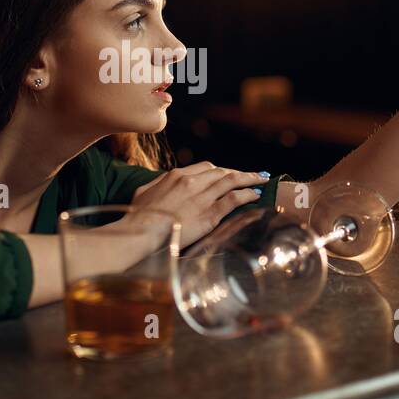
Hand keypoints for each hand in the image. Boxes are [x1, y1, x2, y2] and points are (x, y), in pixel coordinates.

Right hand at [128, 162, 265, 243]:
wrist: (141, 231)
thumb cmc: (137, 215)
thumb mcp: (144, 192)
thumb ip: (158, 185)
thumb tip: (163, 184)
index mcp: (177, 175)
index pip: (205, 167)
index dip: (221, 170)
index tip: (228, 174)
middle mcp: (192, 181)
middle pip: (221, 172)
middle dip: (238, 173)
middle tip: (251, 175)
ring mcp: (202, 196)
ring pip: (231, 181)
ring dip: (249, 179)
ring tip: (261, 180)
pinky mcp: (210, 214)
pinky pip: (234, 199)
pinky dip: (247, 194)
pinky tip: (256, 195)